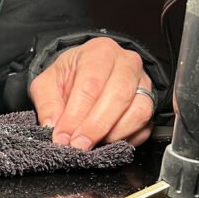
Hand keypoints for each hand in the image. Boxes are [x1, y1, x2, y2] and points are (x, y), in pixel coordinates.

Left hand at [29, 37, 153, 149]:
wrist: (87, 73)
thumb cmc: (71, 75)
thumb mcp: (48, 83)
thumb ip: (47, 104)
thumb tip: (52, 126)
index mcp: (99, 52)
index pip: (91, 85)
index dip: (76, 115)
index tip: (64, 136)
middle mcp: (126, 63)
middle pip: (118, 97)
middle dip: (95, 127)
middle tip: (79, 145)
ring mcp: (143, 83)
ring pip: (138, 112)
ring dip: (113, 134)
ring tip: (92, 144)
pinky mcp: (151, 104)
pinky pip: (145, 126)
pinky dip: (126, 139)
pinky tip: (107, 142)